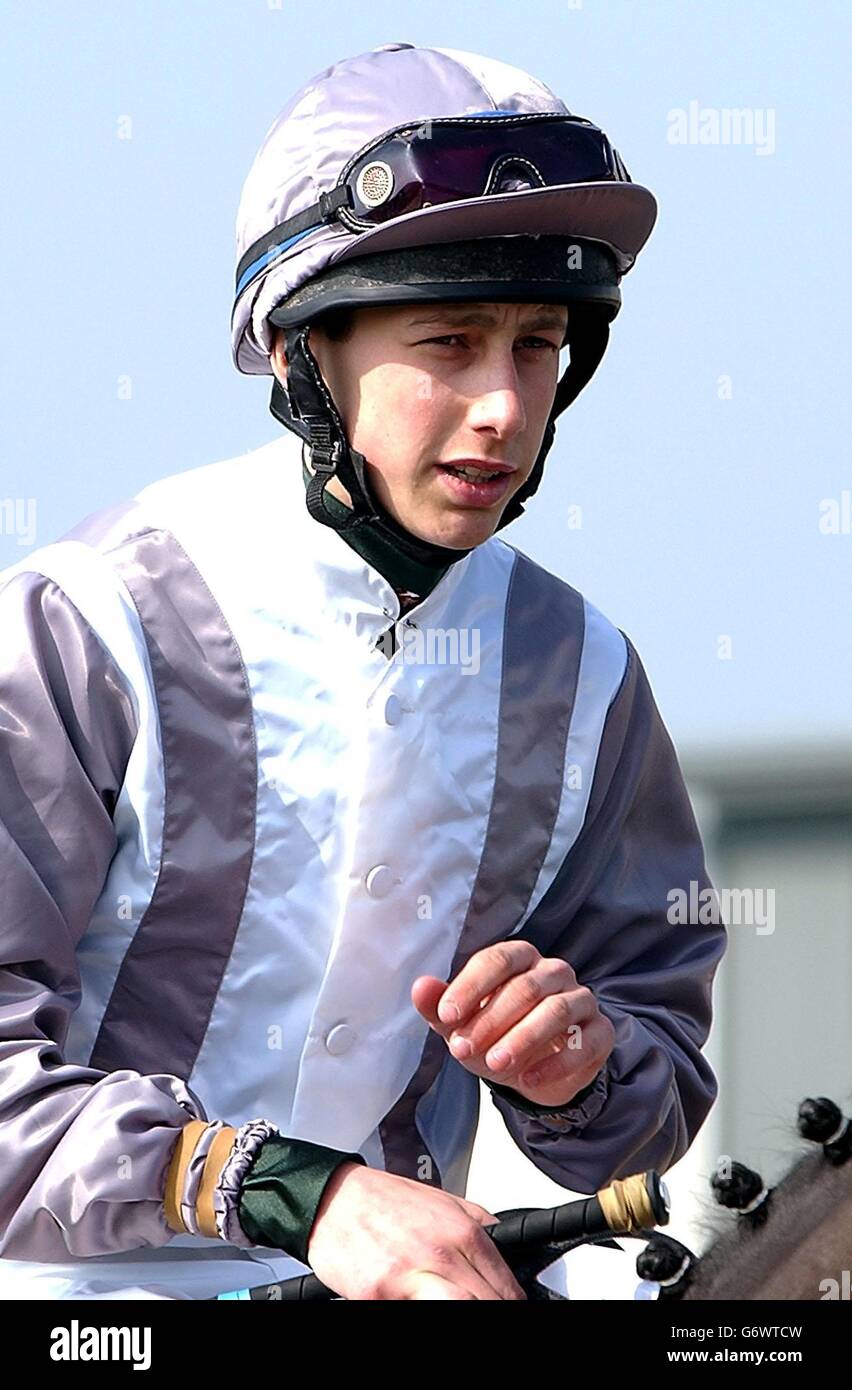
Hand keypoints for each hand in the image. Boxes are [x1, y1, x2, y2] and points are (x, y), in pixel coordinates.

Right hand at [306, 1162, 526, 1299]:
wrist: (333, 1199)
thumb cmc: (383, 1200)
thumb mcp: (442, 1200)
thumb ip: (476, 1223)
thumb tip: (502, 1243)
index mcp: (460, 1231)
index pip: (504, 1283)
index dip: (511, 1299)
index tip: (510, 1302)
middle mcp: (440, 1254)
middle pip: (487, 1302)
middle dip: (494, 1308)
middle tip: (487, 1306)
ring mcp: (409, 1279)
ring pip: (459, 1310)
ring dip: (466, 1311)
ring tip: (453, 1303)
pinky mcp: (379, 1296)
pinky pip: (410, 1312)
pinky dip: (421, 1309)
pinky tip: (417, 1300)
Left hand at [412, 941, 614, 1109]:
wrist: (536, 1074)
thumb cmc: (497, 1037)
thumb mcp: (465, 1026)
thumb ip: (441, 1006)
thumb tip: (420, 987)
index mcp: (520, 959)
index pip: (497, 959)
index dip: (470, 986)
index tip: (446, 1016)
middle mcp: (554, 972)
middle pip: (526, 986)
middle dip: (491, 1019)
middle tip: (464, 1048)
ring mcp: (581, 999)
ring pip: (556, 1010)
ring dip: (523, 1039)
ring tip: (496, 1064)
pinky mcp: (600, 1032)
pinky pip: (587, 1042)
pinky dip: (557, 1063)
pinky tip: (530, 1081)